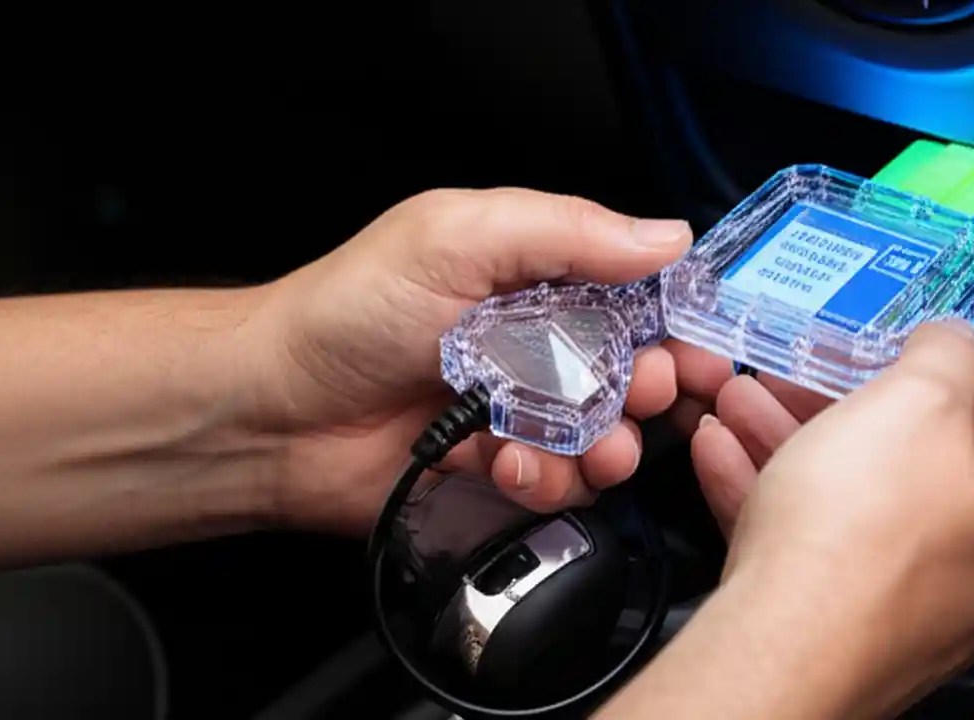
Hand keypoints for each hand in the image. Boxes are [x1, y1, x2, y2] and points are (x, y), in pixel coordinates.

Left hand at [241, 188, 691, 534]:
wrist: (273, 413)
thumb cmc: (347, 312)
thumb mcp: (455, 236)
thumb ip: (565, 231)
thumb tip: (665, 235)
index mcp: (536, 274)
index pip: (637, 290)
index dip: (678, 318)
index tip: (700, 342)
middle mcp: (537, 341)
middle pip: (638, 368)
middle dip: (654, 386)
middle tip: (646, 392)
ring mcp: (522, 408)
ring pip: (609, 434)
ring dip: (609, 444)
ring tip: (586, 444)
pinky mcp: (502, 467)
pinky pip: (560, 483)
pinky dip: (547, 479)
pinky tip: (508, 462)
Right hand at [688, 320, 973, 716]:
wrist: (782, 648)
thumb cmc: (858, 536)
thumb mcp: (919, 399)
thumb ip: (949, 355)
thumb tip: (958, 339)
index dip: (915, 376)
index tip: (867, 353)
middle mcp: (965, 577)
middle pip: (896, 465)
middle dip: (828, 409)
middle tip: (786, 376)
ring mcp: (896, 609)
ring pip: (838, 506)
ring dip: (782, 444)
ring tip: (736, 403)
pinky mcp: (832, 629)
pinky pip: (800, 547)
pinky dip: (761, 496)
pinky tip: (720, 456)